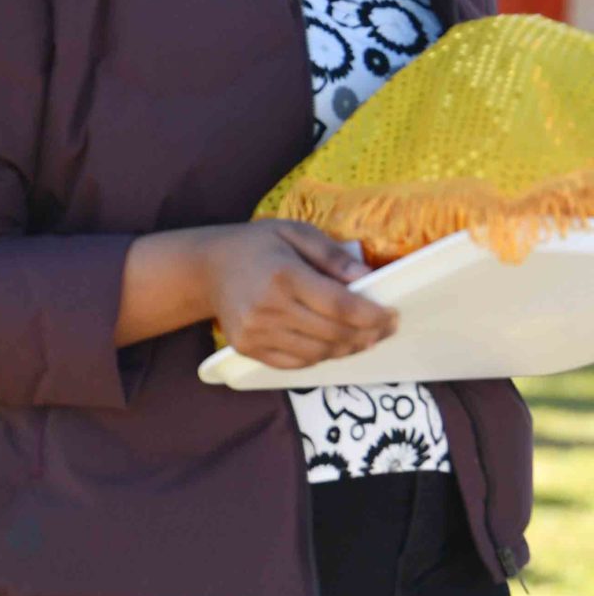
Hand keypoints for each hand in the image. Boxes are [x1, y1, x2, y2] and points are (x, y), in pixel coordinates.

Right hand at [204, 221, 395, 369]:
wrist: (204, 269)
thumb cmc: (255, 246)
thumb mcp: (294, 232)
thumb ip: (332, 255)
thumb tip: (367, 276)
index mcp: (284, 275)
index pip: (340, 306)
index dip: (373, 316)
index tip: (392, 315)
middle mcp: (268, 308)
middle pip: (333, 334)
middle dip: (368, 335)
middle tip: (385, 329)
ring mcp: (255, 332)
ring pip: (318, 353)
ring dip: (347, 349)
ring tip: (363, 338)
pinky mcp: (247, 348)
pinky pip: (295, 363)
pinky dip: (320, 357)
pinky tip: (331, 344)